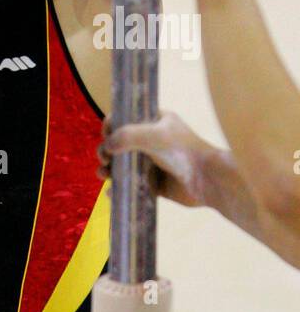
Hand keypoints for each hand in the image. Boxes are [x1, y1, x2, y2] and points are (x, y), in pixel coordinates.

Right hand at [98, 110, 214, 208]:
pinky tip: (112, 193)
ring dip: (110, 169)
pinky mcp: (155, 184)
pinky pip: (132, 185)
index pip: (126, 118)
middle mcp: (152, 140)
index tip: (106, 135)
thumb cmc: (182, 151)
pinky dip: (120, 188)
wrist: (207, 180)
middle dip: (107, 150)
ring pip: (124, 165)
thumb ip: (127, 136)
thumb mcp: (153, 135)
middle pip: (121, 143)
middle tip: (105, 159)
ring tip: (103, 175)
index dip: (112, 125)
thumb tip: (107, 146)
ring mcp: (153, 163)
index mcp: (155, 121)